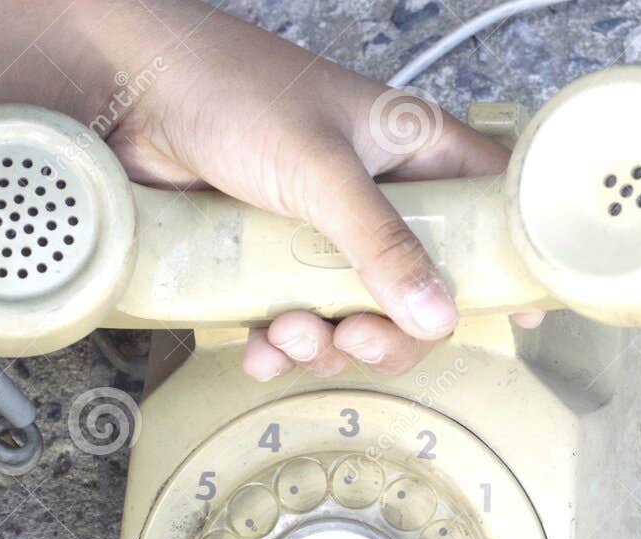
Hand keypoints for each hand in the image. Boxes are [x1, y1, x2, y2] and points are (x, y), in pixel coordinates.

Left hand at [100, 9, 542, 382]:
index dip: (509, 264)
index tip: (515, 316)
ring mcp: (328, 233)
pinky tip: (257, 346)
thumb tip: (435, 318)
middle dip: (390, 333)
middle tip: (355, 339)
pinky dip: (282, 346)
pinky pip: (301, 323)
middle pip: (426, 293)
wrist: (125, 91)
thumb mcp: (319, 169)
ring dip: (327, 345)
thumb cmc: (228, 90)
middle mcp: (381, 197)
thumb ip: (380, 244)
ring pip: (362, 318)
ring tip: (286, 333)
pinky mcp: (276, 259)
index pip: (492, 208)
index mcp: (415, 154)